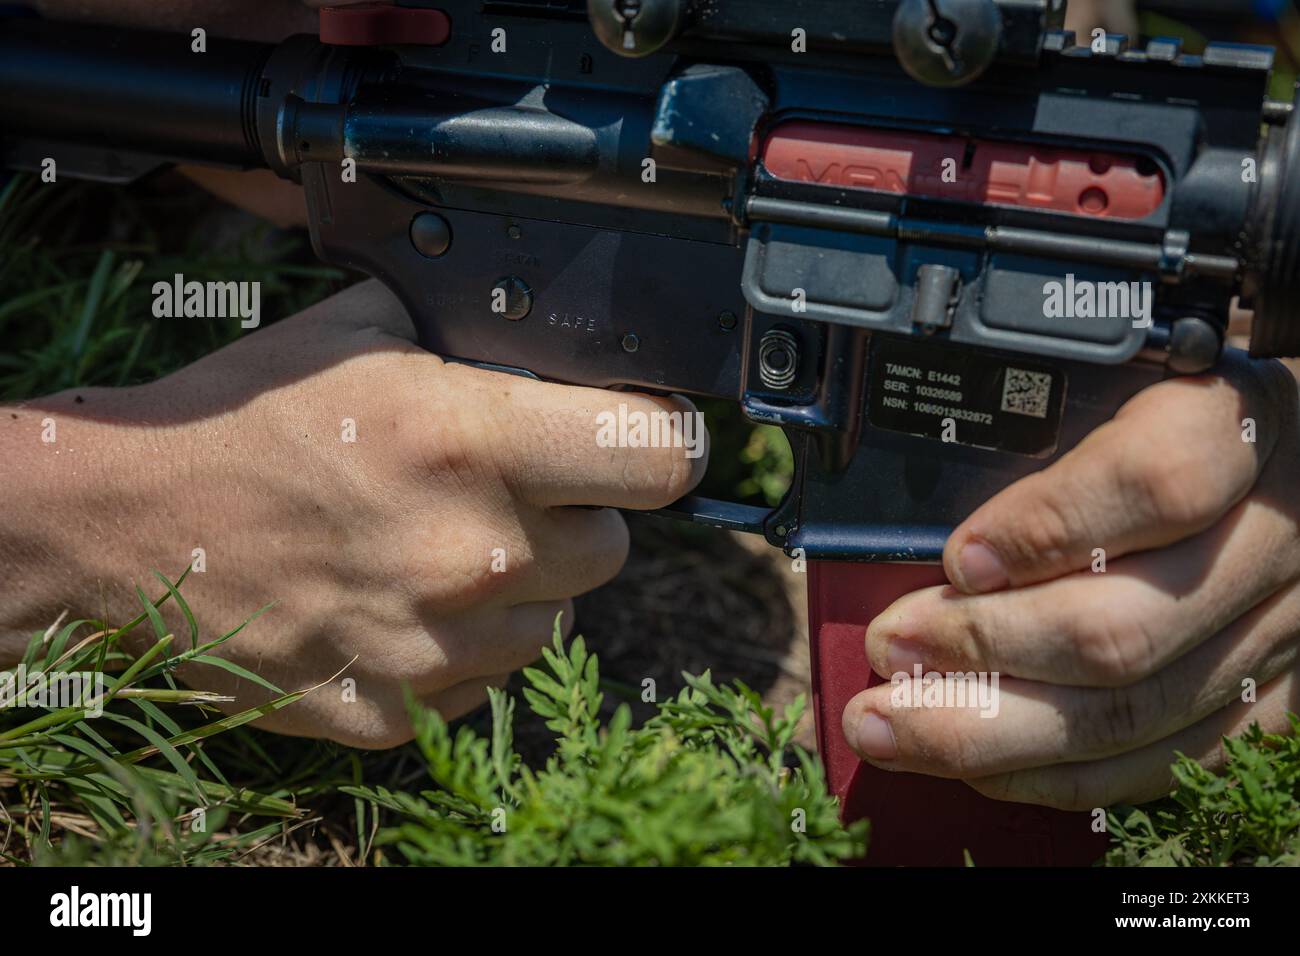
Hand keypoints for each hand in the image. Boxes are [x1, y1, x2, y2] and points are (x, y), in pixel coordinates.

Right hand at [0, 281, 705, 746]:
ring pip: (558, 620)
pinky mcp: (396, 710)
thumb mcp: (361, 334)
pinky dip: (463, 647)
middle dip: (579, 513)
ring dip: (524, 587)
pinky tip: (400, 602)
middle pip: (614, 545)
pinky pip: (484, 680)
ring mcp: (434, 646)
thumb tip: (553, 347)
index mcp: (468, 441)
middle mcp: (470, 552)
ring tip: (443, 548)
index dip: (663, 442)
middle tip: (511, 491)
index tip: (647, 439)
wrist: (122, 526)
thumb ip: (473, 340)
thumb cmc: (239, 422)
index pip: (659, 456)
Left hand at [842, 353, 1299, 808]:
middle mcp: (1273, 539)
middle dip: (982, 649)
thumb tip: (936, 530)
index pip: (1157, 480)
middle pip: (1122, 629)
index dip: (1048, 527)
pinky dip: (1049, 773)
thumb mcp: (1128, 386)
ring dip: (989, 729)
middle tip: (891, 645)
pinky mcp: (1266, 703)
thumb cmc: (1177, 425)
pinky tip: (970, 763)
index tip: (960, 556)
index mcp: (1234, 429)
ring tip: (887, 724)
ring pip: (1128, 712)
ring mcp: (1277, 633)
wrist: (1289, 474)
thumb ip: (1049, 435)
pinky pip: (1155, 762)